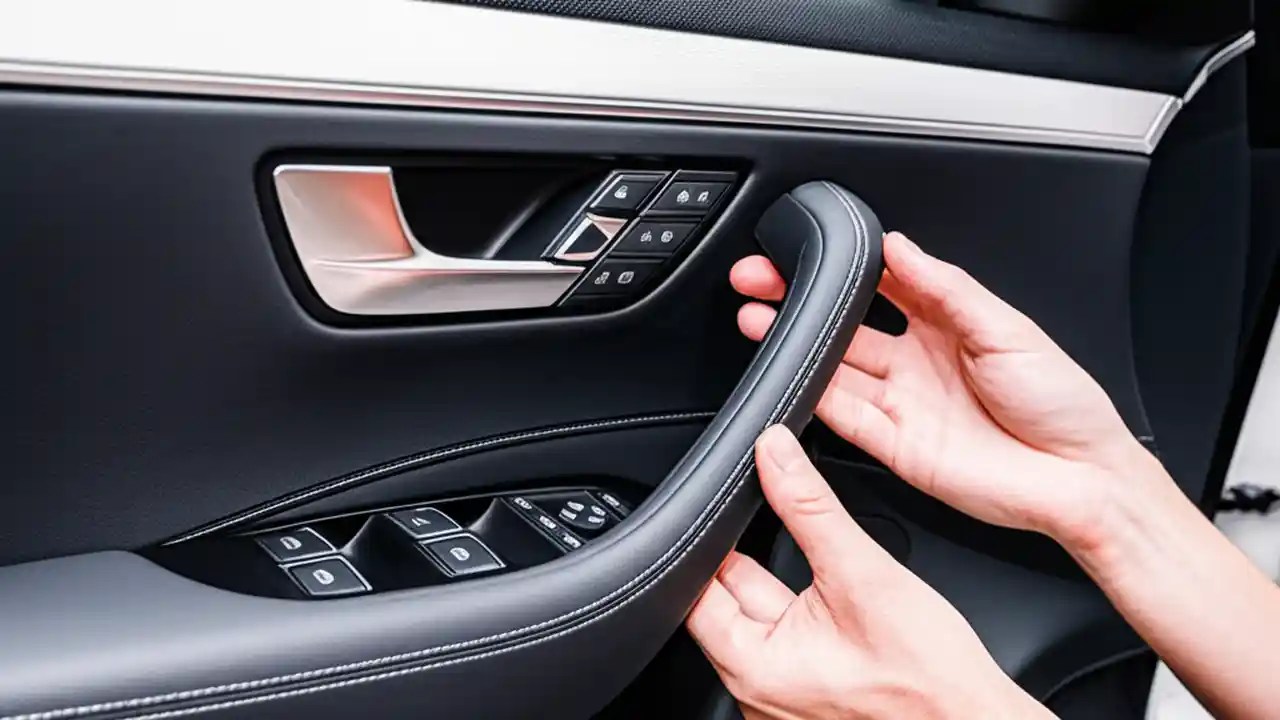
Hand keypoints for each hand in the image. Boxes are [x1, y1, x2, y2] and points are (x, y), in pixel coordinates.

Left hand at [687, 426, 1052, 719]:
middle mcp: (757, 695)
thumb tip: (774, 454)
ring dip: (779, 588)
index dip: (708, 540)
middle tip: (783, 528)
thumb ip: (809, 506)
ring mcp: (782, 704)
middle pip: (728, 603)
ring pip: (762, 621)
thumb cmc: (932, 680)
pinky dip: (802, 617)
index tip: (728, 505)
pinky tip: (836, 608)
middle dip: (749, 558)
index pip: (696, 590)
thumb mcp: (864, 573)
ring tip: (826, 576)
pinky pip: (788, 646)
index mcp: (753, 668)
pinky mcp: (808, 704)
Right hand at [730, 232, 1165, 549]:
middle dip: (800, 303)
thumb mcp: (1008, 328)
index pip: (881, 284)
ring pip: (834, 368)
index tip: (805, 249)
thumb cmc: (1063, 403)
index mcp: (948, 323)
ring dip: (796, 346)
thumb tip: (900, 248)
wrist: (1080, 479)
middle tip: (761, 283)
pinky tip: (790, 377)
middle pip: (844, 325)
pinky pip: (843, 417)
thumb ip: (947, 289)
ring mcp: (902, 402)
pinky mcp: (894, 445)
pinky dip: (812, 398)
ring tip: (758, 321)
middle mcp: (917, 360)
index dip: (841, 267)